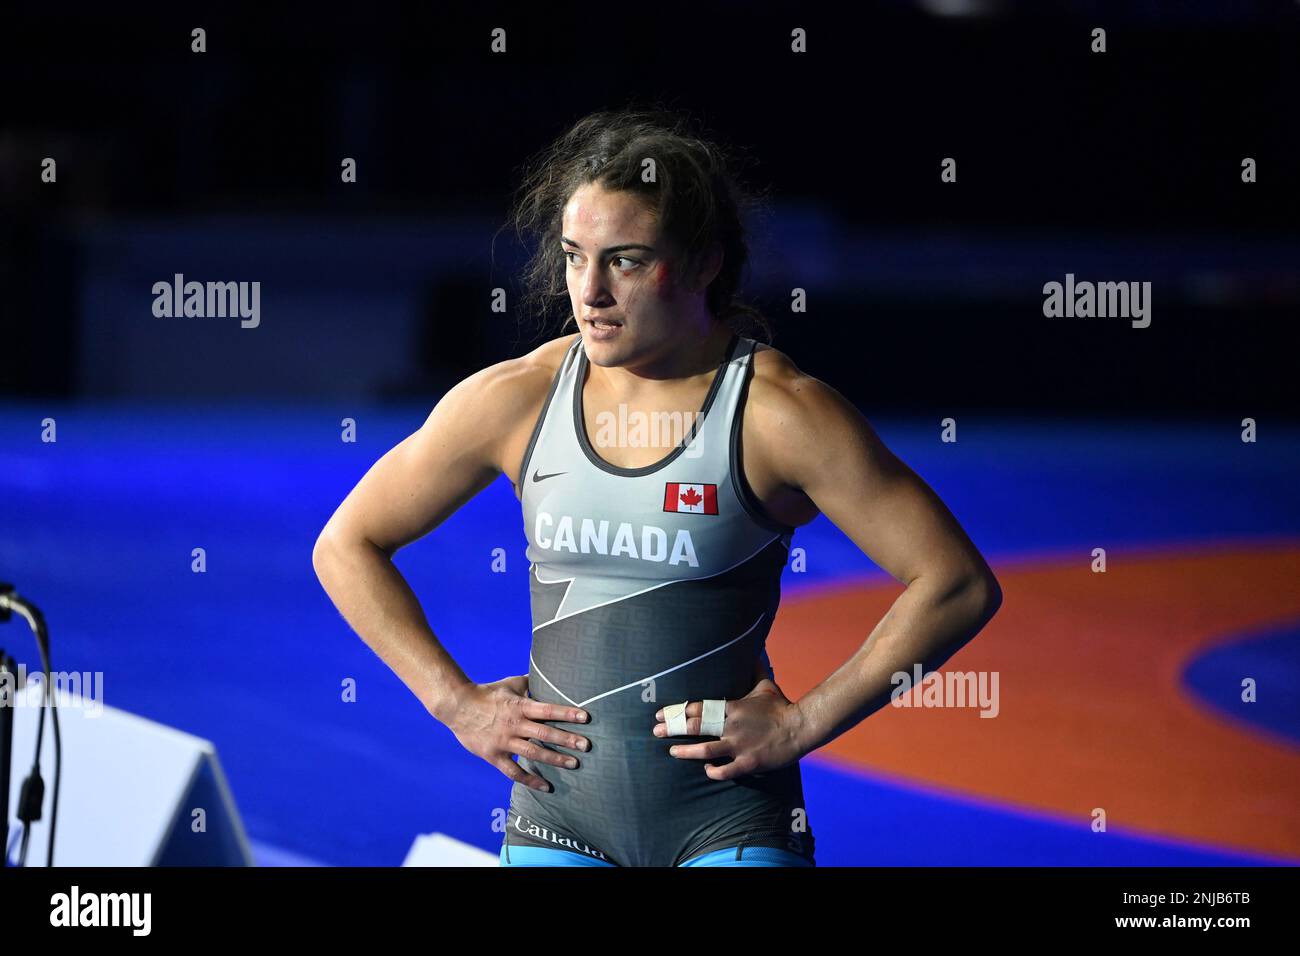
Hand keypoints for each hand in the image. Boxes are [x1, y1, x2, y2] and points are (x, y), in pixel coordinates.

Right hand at [443, 676, 589, 791]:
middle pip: (545, 733)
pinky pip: (514, 772)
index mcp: (520, 706)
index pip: (548, 709)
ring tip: (574, 764)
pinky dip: (530, 780)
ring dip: (555, 759)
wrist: (458, 706)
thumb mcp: (510, 683)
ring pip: (533, 753)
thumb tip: (548, 674)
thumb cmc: (487, 693)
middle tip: (587, 745)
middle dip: (567, 739)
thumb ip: (530, 683)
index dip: (567, 713)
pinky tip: (546, 787)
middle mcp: (515, 724)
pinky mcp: (494, 756)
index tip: (585, 717)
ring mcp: (504, 742)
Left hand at [652, 678, 807, 780]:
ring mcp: (740, 745)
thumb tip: (752, 648)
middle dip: (673, 727)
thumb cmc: (781, 706)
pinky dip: (713, 771)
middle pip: (696, 727)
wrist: (801, 727)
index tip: (661, 713)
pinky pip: (726, 770)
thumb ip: (754, 668)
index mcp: (733, 707)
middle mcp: (733, 726)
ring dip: (686, 751)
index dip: (678, 709)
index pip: (699, 707)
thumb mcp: (765, 685)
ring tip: (672, 750)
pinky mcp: (749, 762)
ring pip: (706, 750)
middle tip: (655, 730)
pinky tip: (706, 770)